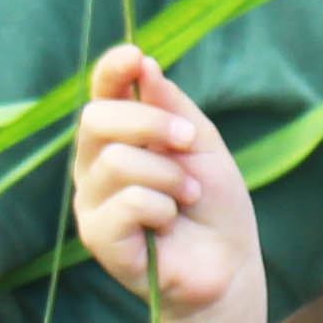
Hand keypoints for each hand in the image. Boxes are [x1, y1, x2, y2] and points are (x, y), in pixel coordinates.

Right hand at [70, 46, 262, 321]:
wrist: (229, 266)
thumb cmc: (214, 206)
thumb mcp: (202, 145)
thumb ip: (172, 107)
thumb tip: (143, 65)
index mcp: (119, 138)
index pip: (102, 94)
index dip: (111, 71)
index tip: (135, 57)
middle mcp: (96, 166)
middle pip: (96, 119)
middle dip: (151, 123)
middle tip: (190, 142)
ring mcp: (93, 202)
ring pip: (115, 161)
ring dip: (168, 175)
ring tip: (188, 195)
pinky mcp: (97, 237)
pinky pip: (124, 202)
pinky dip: (160, 206)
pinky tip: (170, 222)